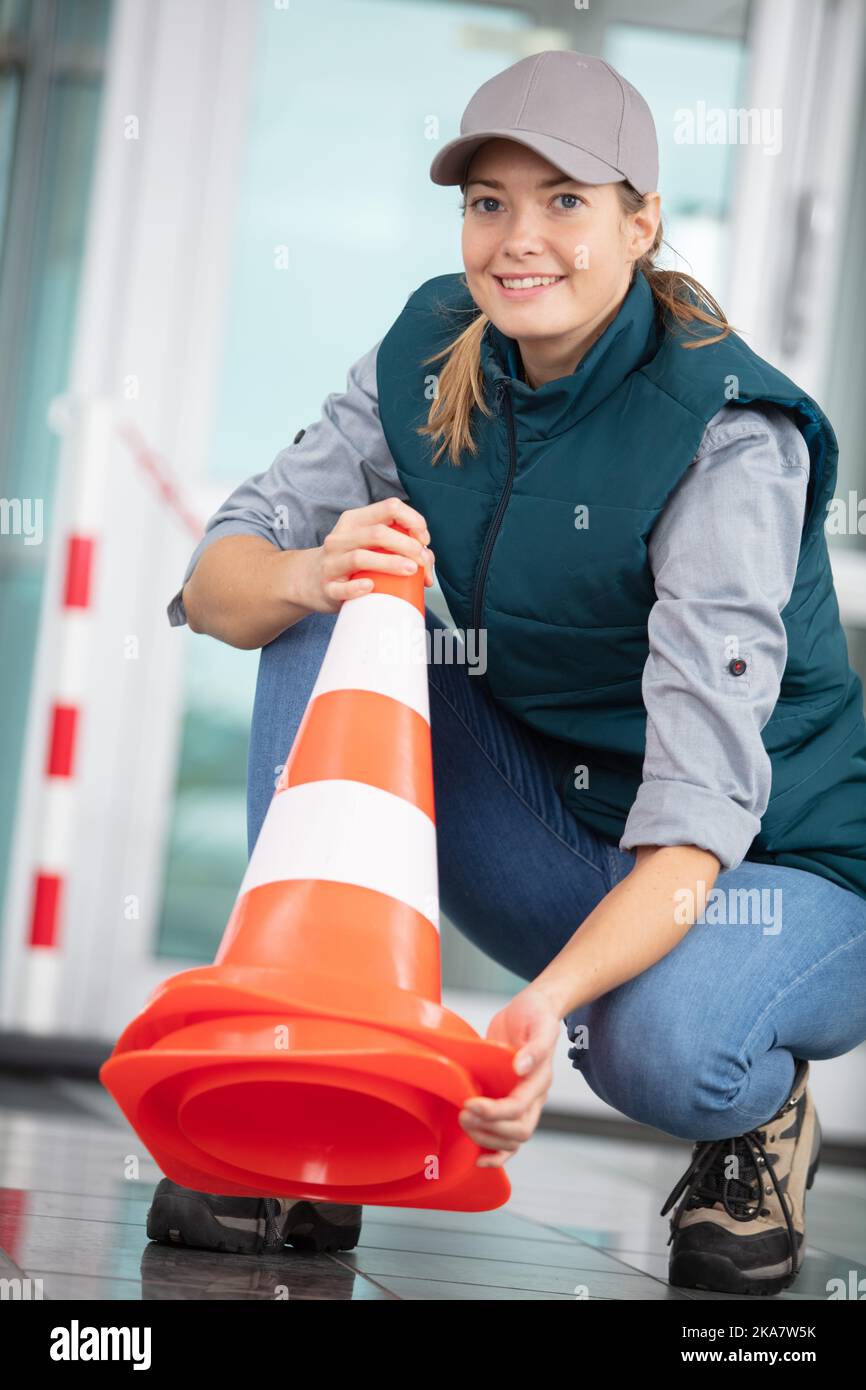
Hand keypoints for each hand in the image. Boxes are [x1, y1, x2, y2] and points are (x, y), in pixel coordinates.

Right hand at [299, 497, 434, 612]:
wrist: (308, 580)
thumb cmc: (348, 562)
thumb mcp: (366, 544)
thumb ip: (396, 545)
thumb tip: (427, 561)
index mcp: (355, 521)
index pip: (389, 507)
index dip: (412, 520)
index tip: (424, 539)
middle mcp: (341, 538)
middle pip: (378, 533)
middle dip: (407, 545)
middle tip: (422, 560)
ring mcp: (331, 563)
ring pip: (361, 557)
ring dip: (390, 563)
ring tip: (411, 571)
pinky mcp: (327, 587)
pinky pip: (341, 587)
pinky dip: (357, 587)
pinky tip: (371, 586)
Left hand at [458, 985, 560, 1166]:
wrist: (534, 1009)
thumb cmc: (536, 1015)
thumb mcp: (541, 1023)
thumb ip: (535, 1047)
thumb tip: (520, 1067)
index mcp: (540, 1080)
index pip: (519, 1108)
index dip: (494, 1112)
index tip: (470, 1104)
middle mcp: (533, 1097)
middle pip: (517, 1131)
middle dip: (488, 1128)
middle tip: (463, 1113)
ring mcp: (522, 1102)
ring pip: (511, 1140)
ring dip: (486, 1138)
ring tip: (463, 1122)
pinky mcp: (509, 1102)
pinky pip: (506, 1139)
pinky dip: (494, 1153)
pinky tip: (478, 1158)